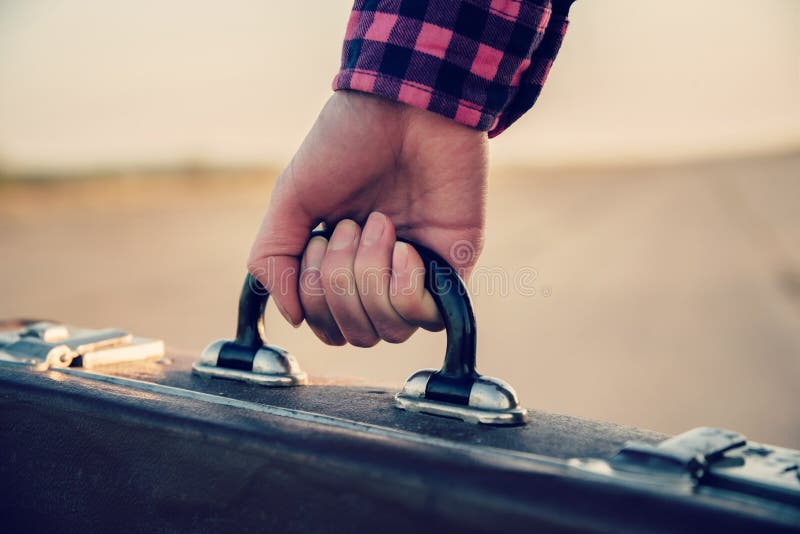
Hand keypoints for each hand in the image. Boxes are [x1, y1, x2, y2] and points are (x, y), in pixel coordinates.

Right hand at [247, 91, 486, 345]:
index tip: (315, 241)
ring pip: (388, 331)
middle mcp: (377, 276)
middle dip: (339, 284)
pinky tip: (404, 245)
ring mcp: (416, 276)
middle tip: (350, 226)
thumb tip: (291, 318)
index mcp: (340, 263)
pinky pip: (426, 317)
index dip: (313, 300)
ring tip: (379, 225)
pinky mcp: (452, 269)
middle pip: (356, 334)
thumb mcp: (290, 199)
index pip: (326, 326)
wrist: (405, 106)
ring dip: (370, 279)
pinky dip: (403, 285)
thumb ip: (273, 259)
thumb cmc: (348, 145)